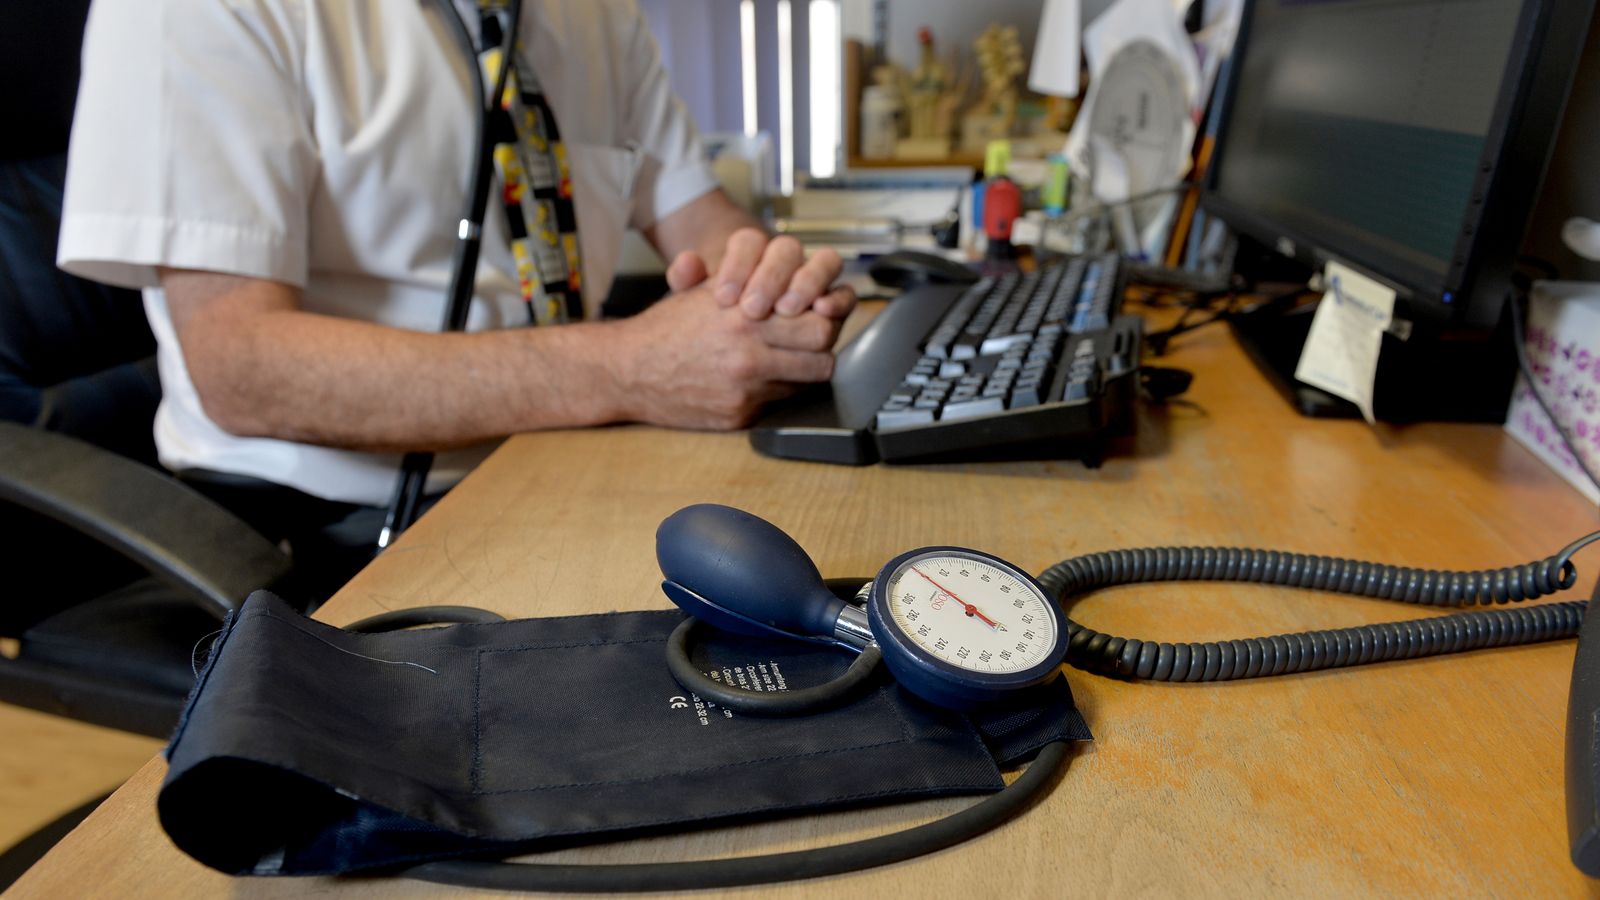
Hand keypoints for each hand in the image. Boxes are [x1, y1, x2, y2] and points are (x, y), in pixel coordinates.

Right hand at [609, 283, 845, 429]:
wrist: (628, 371)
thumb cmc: (668, 328)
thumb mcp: (706, 291)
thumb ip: (751, 281)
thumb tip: (796, 278)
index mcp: (744, 317)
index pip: (819, 322)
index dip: (822, 318)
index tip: (815, 315)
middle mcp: (748, 355)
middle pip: (823, 355)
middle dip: (821, 347)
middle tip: (810, 342)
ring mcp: (745, 390)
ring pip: (806, 383)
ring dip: (802, 372)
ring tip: (786, 360)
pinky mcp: (739, 415)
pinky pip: (779, 403)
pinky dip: (774, 392)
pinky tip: (757, 380)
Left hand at [666, 228, 853, 320]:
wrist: (745, 335)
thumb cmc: (721, 313)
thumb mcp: (695, 298)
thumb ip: (687, 280)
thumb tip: (686, 264)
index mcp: (753, 251)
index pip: (748, 241)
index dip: (738, 265)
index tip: (724, 298)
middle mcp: (787, 260)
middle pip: (788, 249)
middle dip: (771, 278)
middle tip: (753, 309)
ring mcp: (815, 278)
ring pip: (825, 262)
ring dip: (807, 283)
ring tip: (786, 310)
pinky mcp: (835, 302)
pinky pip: (846, 292)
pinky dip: (839, 299)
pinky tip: (823, 312)